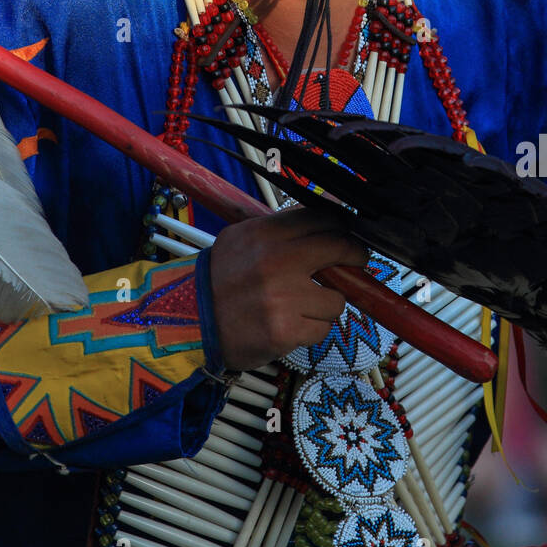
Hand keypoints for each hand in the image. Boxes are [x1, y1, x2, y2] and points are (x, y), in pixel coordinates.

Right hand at [209, 207, 368, 370]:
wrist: (190, 320)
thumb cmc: (220, 279)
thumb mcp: (243, 238)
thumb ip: (282, 228)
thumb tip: (325, 216)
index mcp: (267, 233)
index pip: (323, 217)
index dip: (344, 226)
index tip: (349, 234)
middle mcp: (278, 260)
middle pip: (340, 248)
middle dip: (355, 256)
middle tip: (356, 262)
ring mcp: (284, 297)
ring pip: (336, 299)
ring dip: (326, 305)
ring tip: (303, 306)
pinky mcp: (286, 330)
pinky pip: (322, 329)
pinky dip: (311, 330)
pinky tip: (291, 326)